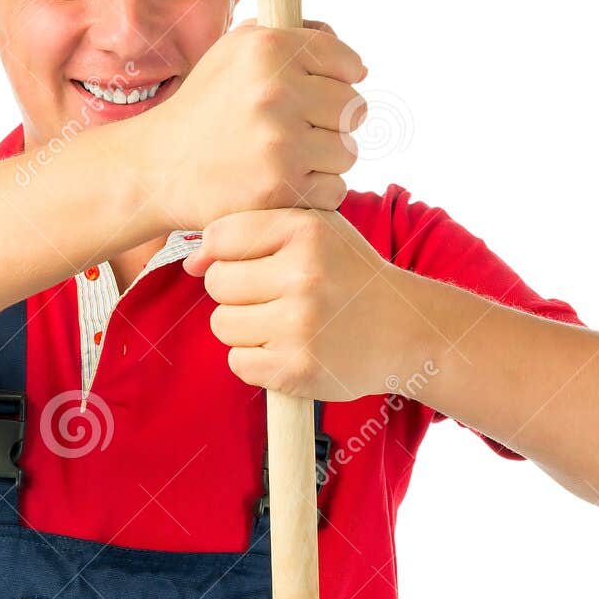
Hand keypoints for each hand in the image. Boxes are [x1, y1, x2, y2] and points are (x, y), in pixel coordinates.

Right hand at [131, 21, 367, 228]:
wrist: (158, 167)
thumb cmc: (205, 107)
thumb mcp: (235, 51)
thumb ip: (293, 38)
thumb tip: (357, 64)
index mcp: (268, 48)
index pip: (348, 63)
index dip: (340, 80)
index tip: (320, 93)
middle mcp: (276, 91)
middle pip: (354, 108)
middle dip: (332, 121)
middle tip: (299, 130)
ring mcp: (279, 142)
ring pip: (348, 151)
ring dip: (325, 159)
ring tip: (288, 157)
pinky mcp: (280, 188)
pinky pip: (334, 189)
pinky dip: (314, 192)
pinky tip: (282, 182)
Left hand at [183, 207, 411, 399]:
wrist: (406, 329)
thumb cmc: (348, 275)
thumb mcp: (316, 231)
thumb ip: (254, 230)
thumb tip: (192, 262)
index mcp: (306, 231)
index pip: (221, 237)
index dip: (224, 254)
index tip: (246, 265)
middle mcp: (304, 275)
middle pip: (217, 284)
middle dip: (235, 293)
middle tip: (270, 297)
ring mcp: (301, 325)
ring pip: (223, 325)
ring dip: (244, 328)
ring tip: (281, 324)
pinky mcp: (298, 368)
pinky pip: (238, 362)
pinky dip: (255, 360)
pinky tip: (287, 349)